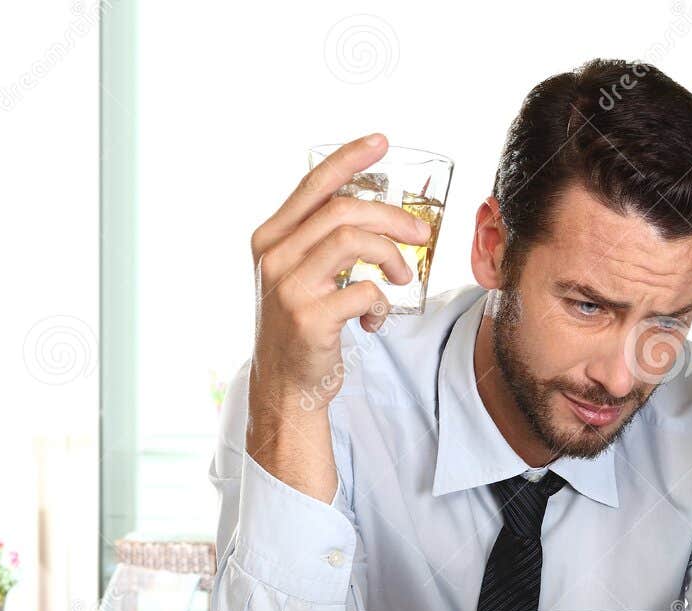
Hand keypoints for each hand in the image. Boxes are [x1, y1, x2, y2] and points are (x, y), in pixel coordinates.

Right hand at [245, 133, 430, 498]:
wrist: (285, 386)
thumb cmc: (302, 328)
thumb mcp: (299, 275)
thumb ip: (321, 241)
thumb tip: (375, 210)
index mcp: (270, 238)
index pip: (313, 184)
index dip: (350, 158)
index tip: (381, 142)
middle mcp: (274, 256)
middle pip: (344, 210)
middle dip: (392, 218)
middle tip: (420, 236)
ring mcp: (289, 287)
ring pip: (354, 241)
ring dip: (392, 257)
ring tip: (402, 280)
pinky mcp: (310, 318)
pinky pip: (364, 291)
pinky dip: (382, 303)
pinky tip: (375, 320)